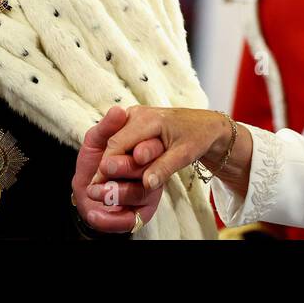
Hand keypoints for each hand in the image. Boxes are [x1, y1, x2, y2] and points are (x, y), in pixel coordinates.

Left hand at [72, 106, 165, 233]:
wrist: (84, 189)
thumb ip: (106, 127)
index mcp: (143, 152)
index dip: (143, 149)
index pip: (151, 148)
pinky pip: (129, 221)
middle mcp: (148, 173)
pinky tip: (95, 215)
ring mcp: (145, 196)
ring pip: (138, 195)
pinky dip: (110, 220)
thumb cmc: (93, 161)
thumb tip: (118, 110)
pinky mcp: (137, 216)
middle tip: (106, 167)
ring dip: (116, 193)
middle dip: (127, 169)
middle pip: (147, 171)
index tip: (131, 151)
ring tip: (94, 190)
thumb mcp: (96, 140)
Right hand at [99, 106, 241, 192]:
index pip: (118, 143)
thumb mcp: (185, 154)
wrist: (206, 125)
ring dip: (113, 161)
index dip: (107, 165)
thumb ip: (164, 168)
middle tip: (97, 188)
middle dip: (107, 164)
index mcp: (149, 119)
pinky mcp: (136, 123)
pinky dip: (120, 156)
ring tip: (107, 183)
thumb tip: (146, 184)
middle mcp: (138, 114)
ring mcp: (136, 117)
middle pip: (114, 142)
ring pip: (117, 141)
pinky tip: (118, 173)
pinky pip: (123, 141)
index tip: (99, 185)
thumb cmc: (197, 137)